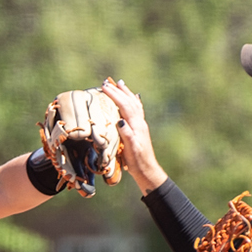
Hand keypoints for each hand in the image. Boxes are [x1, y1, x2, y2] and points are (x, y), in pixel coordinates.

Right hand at [98, 78, 166, 194]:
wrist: (147, 169)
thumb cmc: (137, 161)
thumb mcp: (131, 148)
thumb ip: (126, 133)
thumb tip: (119, 120)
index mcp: (136, 125)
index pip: (124, 106)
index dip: (114, 95)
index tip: (104, 87)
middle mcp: (139, 122)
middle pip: (129, 102)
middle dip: (118, 91)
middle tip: (107, 82)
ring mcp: (140, 125)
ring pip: (133, 104)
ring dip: (126, 93)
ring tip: (120, 84)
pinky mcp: (139, 129)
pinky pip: (136, 110)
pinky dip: (133, 101)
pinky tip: (133, 98)